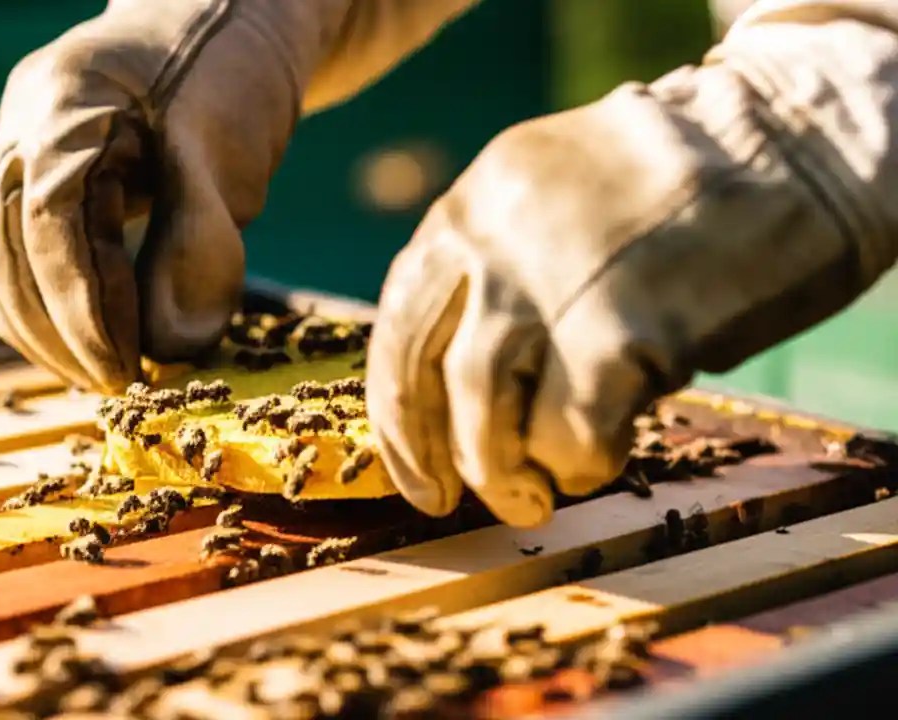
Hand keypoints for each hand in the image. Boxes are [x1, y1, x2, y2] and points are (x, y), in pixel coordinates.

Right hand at [0, 3, 303, 392]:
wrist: (222, 18)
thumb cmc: (232, 78)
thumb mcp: (228, 157)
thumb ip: (197, 244)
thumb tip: (168, 346)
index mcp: (63, 105)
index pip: (50, 229)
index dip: (82, 313)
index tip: (126, 373)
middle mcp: (19, 126)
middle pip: (8, 250)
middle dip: (59, 332)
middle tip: (117, 388)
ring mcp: (13, 145)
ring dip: (42, 328)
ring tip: (102, 375)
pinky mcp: (26, 171)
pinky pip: (10, 251)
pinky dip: (42, 303)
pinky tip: (84, 340)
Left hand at [366, 8, 897, 525]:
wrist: (792, 146)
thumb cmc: (674, 187)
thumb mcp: (549, 194)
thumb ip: (494, 269)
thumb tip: (451, 385)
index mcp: (471, 204)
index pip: (398, 322)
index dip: (394, 409)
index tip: (410, 466)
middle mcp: (493, 239)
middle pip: (421, 373)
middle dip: (425, 454)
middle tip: (447, 501)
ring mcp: (552, 285)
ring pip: (484, 417)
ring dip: (503, 474)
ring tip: (534, 493)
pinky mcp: (621, 334)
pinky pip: (571, 438)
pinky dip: (580, 465)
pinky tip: (601, 456)